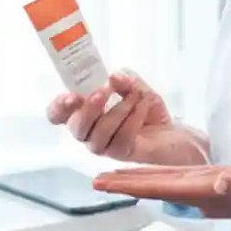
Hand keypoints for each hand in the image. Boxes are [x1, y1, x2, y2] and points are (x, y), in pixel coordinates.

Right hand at [45, 70, 208, 164]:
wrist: (172, 131)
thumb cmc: (145, 108)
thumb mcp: (135, 86)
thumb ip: (124, 79)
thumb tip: (113, 77)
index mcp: (84, 112)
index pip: (57, 114)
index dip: (58, 107)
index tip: (71, 96)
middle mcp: (89, 131)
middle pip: (76, 128)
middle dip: (88, 109)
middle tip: (103, 92)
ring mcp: (105, 146)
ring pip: (99, 135)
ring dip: (117, 111)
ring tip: (135, 95)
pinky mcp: (122, 154)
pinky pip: (121, 140)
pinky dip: (133, 119)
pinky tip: (142, 107)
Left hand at [92, 165, 230, 230]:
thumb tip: (217, 183)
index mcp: (204, 192)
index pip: (159, 187)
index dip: (131, 185)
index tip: (105, 183)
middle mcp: (198, 194)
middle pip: (153, 188)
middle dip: (124, 185)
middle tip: (95, 182)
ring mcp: (203, 191)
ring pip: (161, 184)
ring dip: (136, 181)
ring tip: (112, 178)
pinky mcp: (210, 184)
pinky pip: (176, 180)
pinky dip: (157, 176)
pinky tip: (148, 174)